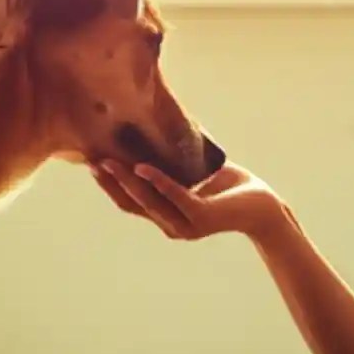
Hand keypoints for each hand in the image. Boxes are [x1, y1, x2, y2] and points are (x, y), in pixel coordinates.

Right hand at [92, 159, 292, 240]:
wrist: (263, 205)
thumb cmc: (230, 187)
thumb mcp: (194, 171)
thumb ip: (173, 162)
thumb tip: (153, 128)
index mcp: (166, 215)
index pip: (130, 202)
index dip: (109, 186)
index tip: (91, 164)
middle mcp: (172, 225)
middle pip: (133, 204)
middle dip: (111, 182)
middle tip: (92, 161)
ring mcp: (186, 223)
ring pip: (150, 201)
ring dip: (128, 181)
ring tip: (110, 162)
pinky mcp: (203, 217)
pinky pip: (176, 196)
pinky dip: (159, 181)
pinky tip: (144, 167)